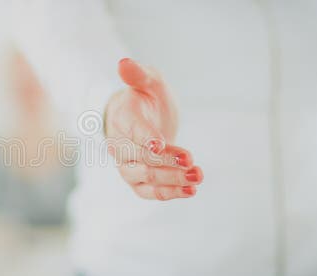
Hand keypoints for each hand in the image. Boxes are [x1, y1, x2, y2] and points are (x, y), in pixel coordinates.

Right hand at [104, 58, 202, 200]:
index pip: (132, 130)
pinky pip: (149, 192)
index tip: (160, 144)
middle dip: (165, 162)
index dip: (145, 137)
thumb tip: (123, 63)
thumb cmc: (144, 98)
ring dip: (170, 180)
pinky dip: (169, 193)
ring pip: (144, 178)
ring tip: (197, 177)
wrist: (139, 119)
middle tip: (191, 160)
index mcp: (122, 118)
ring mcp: (127, 165)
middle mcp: (120, 145)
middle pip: (139, 158)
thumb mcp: (147, 81)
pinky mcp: (138, 180)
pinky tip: (191, 191)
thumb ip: (138, 74)